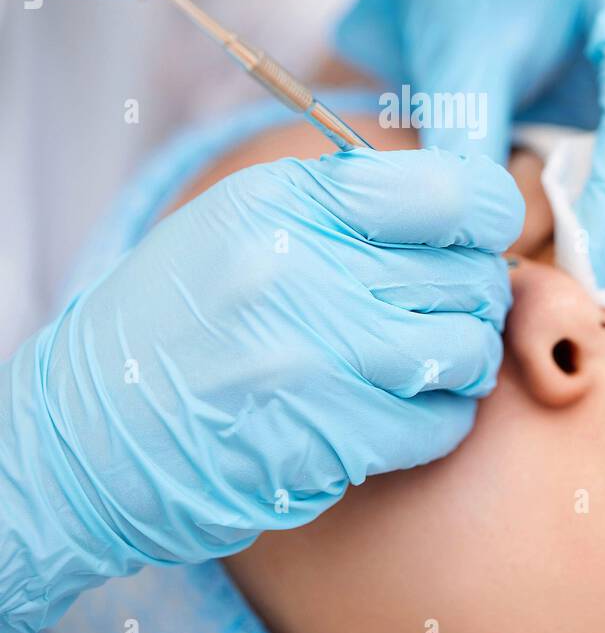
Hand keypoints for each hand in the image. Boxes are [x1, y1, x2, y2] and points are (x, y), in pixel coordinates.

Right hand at [0, 147, 521, 632]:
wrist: (89, 433)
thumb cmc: (178, 321)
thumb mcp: (240, 222)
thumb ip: (345, 206)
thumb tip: (467, 208)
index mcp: (286, 202)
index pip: (451, 193)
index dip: (487, 216)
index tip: (478, 237)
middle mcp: (303, 270)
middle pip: (470, 275)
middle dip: (473, 295)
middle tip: (440, 309)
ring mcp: (314, 359)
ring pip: (468, 351)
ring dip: (463, 362)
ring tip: (422, 362)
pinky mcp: (324, 439)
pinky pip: (440, 425)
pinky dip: (436, 420)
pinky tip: (396, 412)